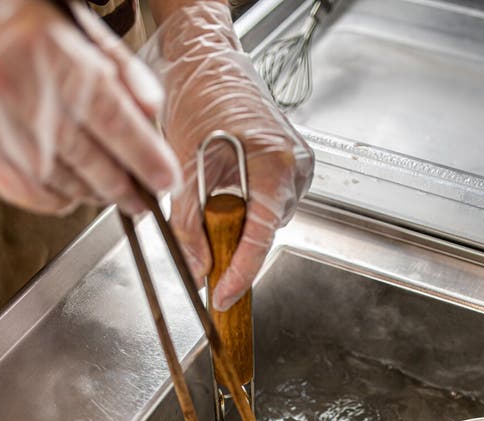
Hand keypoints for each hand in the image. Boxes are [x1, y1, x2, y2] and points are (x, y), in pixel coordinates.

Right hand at [0, 0, 180, 213]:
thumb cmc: (0, 11)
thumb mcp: (68, 21)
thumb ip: (116, 65)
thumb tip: (149, 110)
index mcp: (54, 56)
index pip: (117, 123)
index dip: (147, 159)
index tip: (166, 180)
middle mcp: (24, 93)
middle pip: (93, 161)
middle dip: (125, 188)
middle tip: (140, 199)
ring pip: (63, 183)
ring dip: (91, 194)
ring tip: (105, 192)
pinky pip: (26, 193)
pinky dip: (54, 200)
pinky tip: (67, 194)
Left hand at [144, 0, 313, 308]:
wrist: (209, 60)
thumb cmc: (197, 98)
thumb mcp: (183, 167)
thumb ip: (189, 225)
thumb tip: (198, 268)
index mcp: (273, 166)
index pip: (261, 239)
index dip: (239, 274)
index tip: (222, 296)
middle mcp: (295, 167)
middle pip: (266, 232)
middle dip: (235, 246)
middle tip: (204, 252)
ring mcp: (300, 165)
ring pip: (268, 219)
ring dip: (241, 223)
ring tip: (212, 202)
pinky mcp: (295, 163)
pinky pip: (272, 201)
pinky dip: (249, 207)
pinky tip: (230, 190)